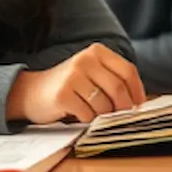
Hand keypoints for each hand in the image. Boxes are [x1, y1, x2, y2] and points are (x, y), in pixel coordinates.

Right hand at [6, 43, 144, 124]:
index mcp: (97, 52)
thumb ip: (113, 80)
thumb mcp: (92, 73)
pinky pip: (87, 114)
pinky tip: (79, 115)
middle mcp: (86, 60)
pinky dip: (87, 120)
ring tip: (95, 114)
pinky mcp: (63, 94)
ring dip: (103, 116)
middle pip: (118, 88)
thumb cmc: (70, 86)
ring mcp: (73, 76)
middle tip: (121, 117)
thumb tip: (138, 102)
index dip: (137, 91)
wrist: (32, 92)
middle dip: (123, 107)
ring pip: (103, 104)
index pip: (127, 70)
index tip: (139, 106)